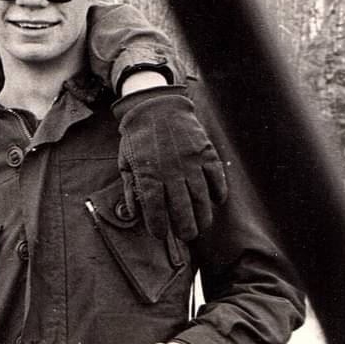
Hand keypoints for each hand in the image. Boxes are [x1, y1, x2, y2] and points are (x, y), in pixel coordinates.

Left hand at [112, 86, 227, 241]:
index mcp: (148, 173)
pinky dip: (218, 191)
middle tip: (187, 236)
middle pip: (181, 207)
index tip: (160, 234)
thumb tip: (134, 215)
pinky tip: (216, 201)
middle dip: (185, 227)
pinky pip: (216, 177)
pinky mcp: (205, 152)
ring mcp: (190, 161)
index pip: (155, 207)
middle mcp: (170, 169)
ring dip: (203, 216)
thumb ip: (131, 189)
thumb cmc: (138, 138)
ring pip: (201, 197)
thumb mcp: (126, 163)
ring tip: (201, 226)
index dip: (158, 225)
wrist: (156, 106)